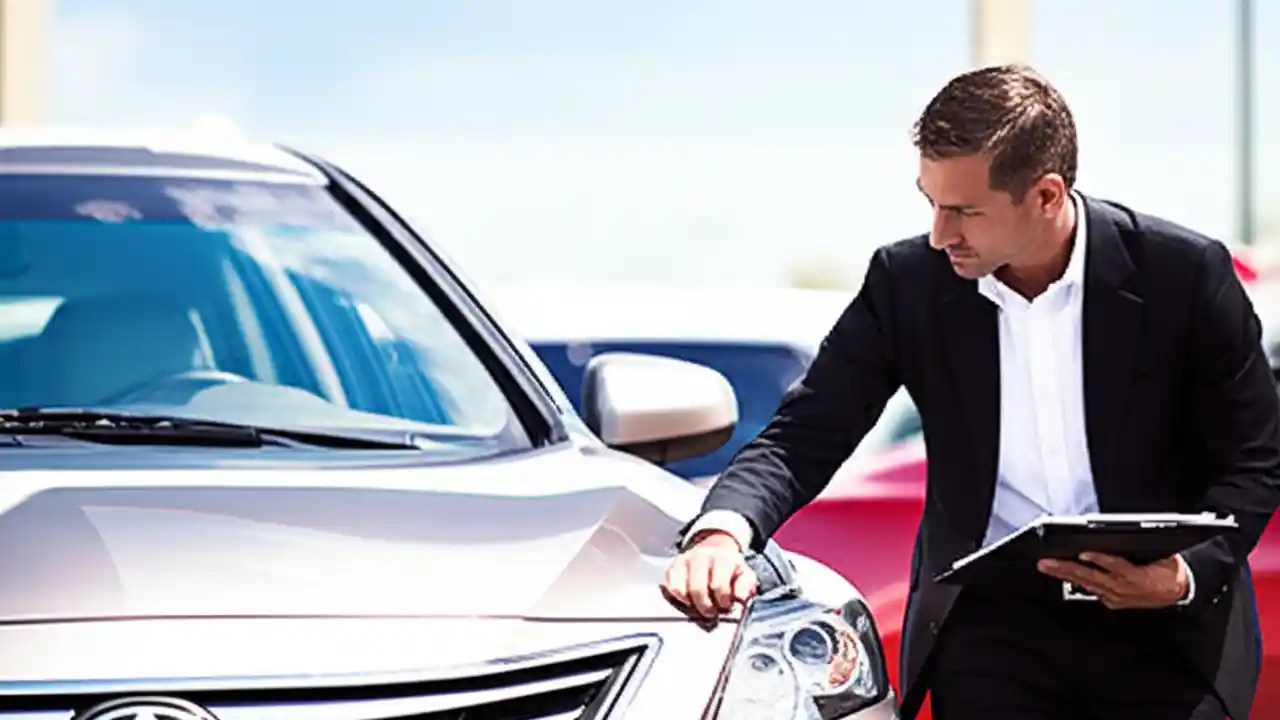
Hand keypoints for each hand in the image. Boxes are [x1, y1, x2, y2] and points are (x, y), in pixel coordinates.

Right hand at [661, 530, 757, 618]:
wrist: (715, 551)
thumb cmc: (730, 570)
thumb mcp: (745, 576)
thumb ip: (745, 588)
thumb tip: (739, 600)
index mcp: (723, 557)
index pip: (718, 585)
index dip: (722, 601)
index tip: (725, 606)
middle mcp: (701, 555)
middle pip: (697, 589)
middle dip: (705, 606)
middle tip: (711, 612)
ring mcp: (685, 560)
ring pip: (682, 589)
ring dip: (692, 603)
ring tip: (700, 606)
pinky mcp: (673, 566)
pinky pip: (671, 587)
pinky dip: (680, 597)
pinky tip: (690, 598)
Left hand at [1037, 552, 1188, 609]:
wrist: (1179, 594)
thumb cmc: (1170, 572)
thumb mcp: (1166, 557)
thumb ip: (1146, 548)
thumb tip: (1127, 535)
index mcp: (1138, 577)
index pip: (1115, 566)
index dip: (1099, 559)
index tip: (1083, 553)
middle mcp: (1123, 589)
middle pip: (1090, 576)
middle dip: (1065, 568)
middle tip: (1046, 562)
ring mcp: (1116, 597)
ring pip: (1086, 583)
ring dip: (1064, 574)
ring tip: (1046, 566)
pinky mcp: (1112, 601)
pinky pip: (1090, 590)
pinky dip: (1075, 581)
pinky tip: (1060, 574)